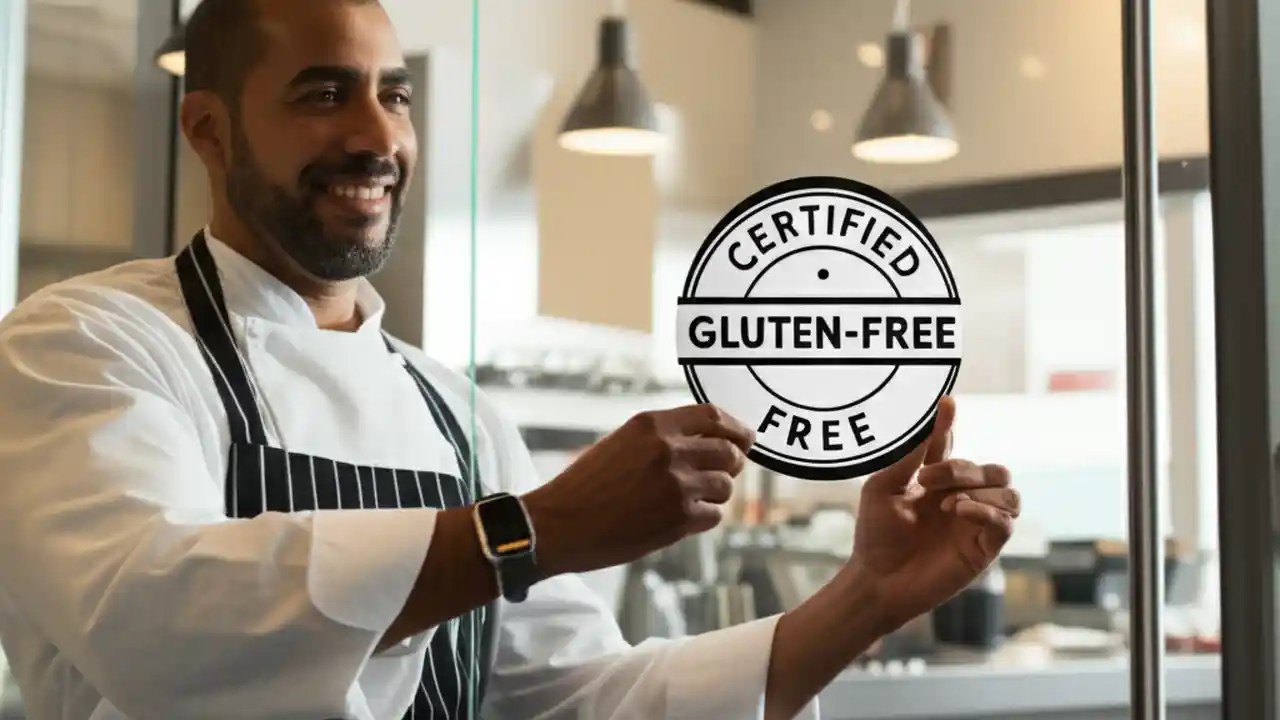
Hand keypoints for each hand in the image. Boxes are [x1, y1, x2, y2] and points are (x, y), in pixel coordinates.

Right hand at [521, 403, 753, 577]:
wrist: (557, 524)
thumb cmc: (584, 486)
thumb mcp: (621, 443)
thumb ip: (662, 438)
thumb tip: (708, 443)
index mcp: (652, 424)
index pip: (713, 415)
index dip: (736, 428)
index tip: (745, 438)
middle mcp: (669, 449)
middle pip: (729, 451)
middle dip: (732, 464)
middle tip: (722, 473)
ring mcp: (677, 484)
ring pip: (725, 486)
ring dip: (715, 494)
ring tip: (688, 501)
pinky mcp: (679, 518)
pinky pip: (713, 515)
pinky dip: (703, 518)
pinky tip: (679, 519)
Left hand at [846, 396, 1019, 632]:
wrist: (876, 579)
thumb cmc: (876, 534)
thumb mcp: (884, 487)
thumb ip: (911, 454)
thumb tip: (933, 413)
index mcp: (935, 482)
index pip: (951, 447)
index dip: (948, 425)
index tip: (946, 403)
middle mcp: (961, 498)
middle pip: (990, 469)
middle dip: (963, 467)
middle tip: (927, 479)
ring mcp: (974, 524)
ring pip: (1008, 492)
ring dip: (979, 489)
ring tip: (947, 504)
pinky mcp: (983, 549)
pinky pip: (1006, 522)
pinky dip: (987, 510)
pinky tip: (959, 511)